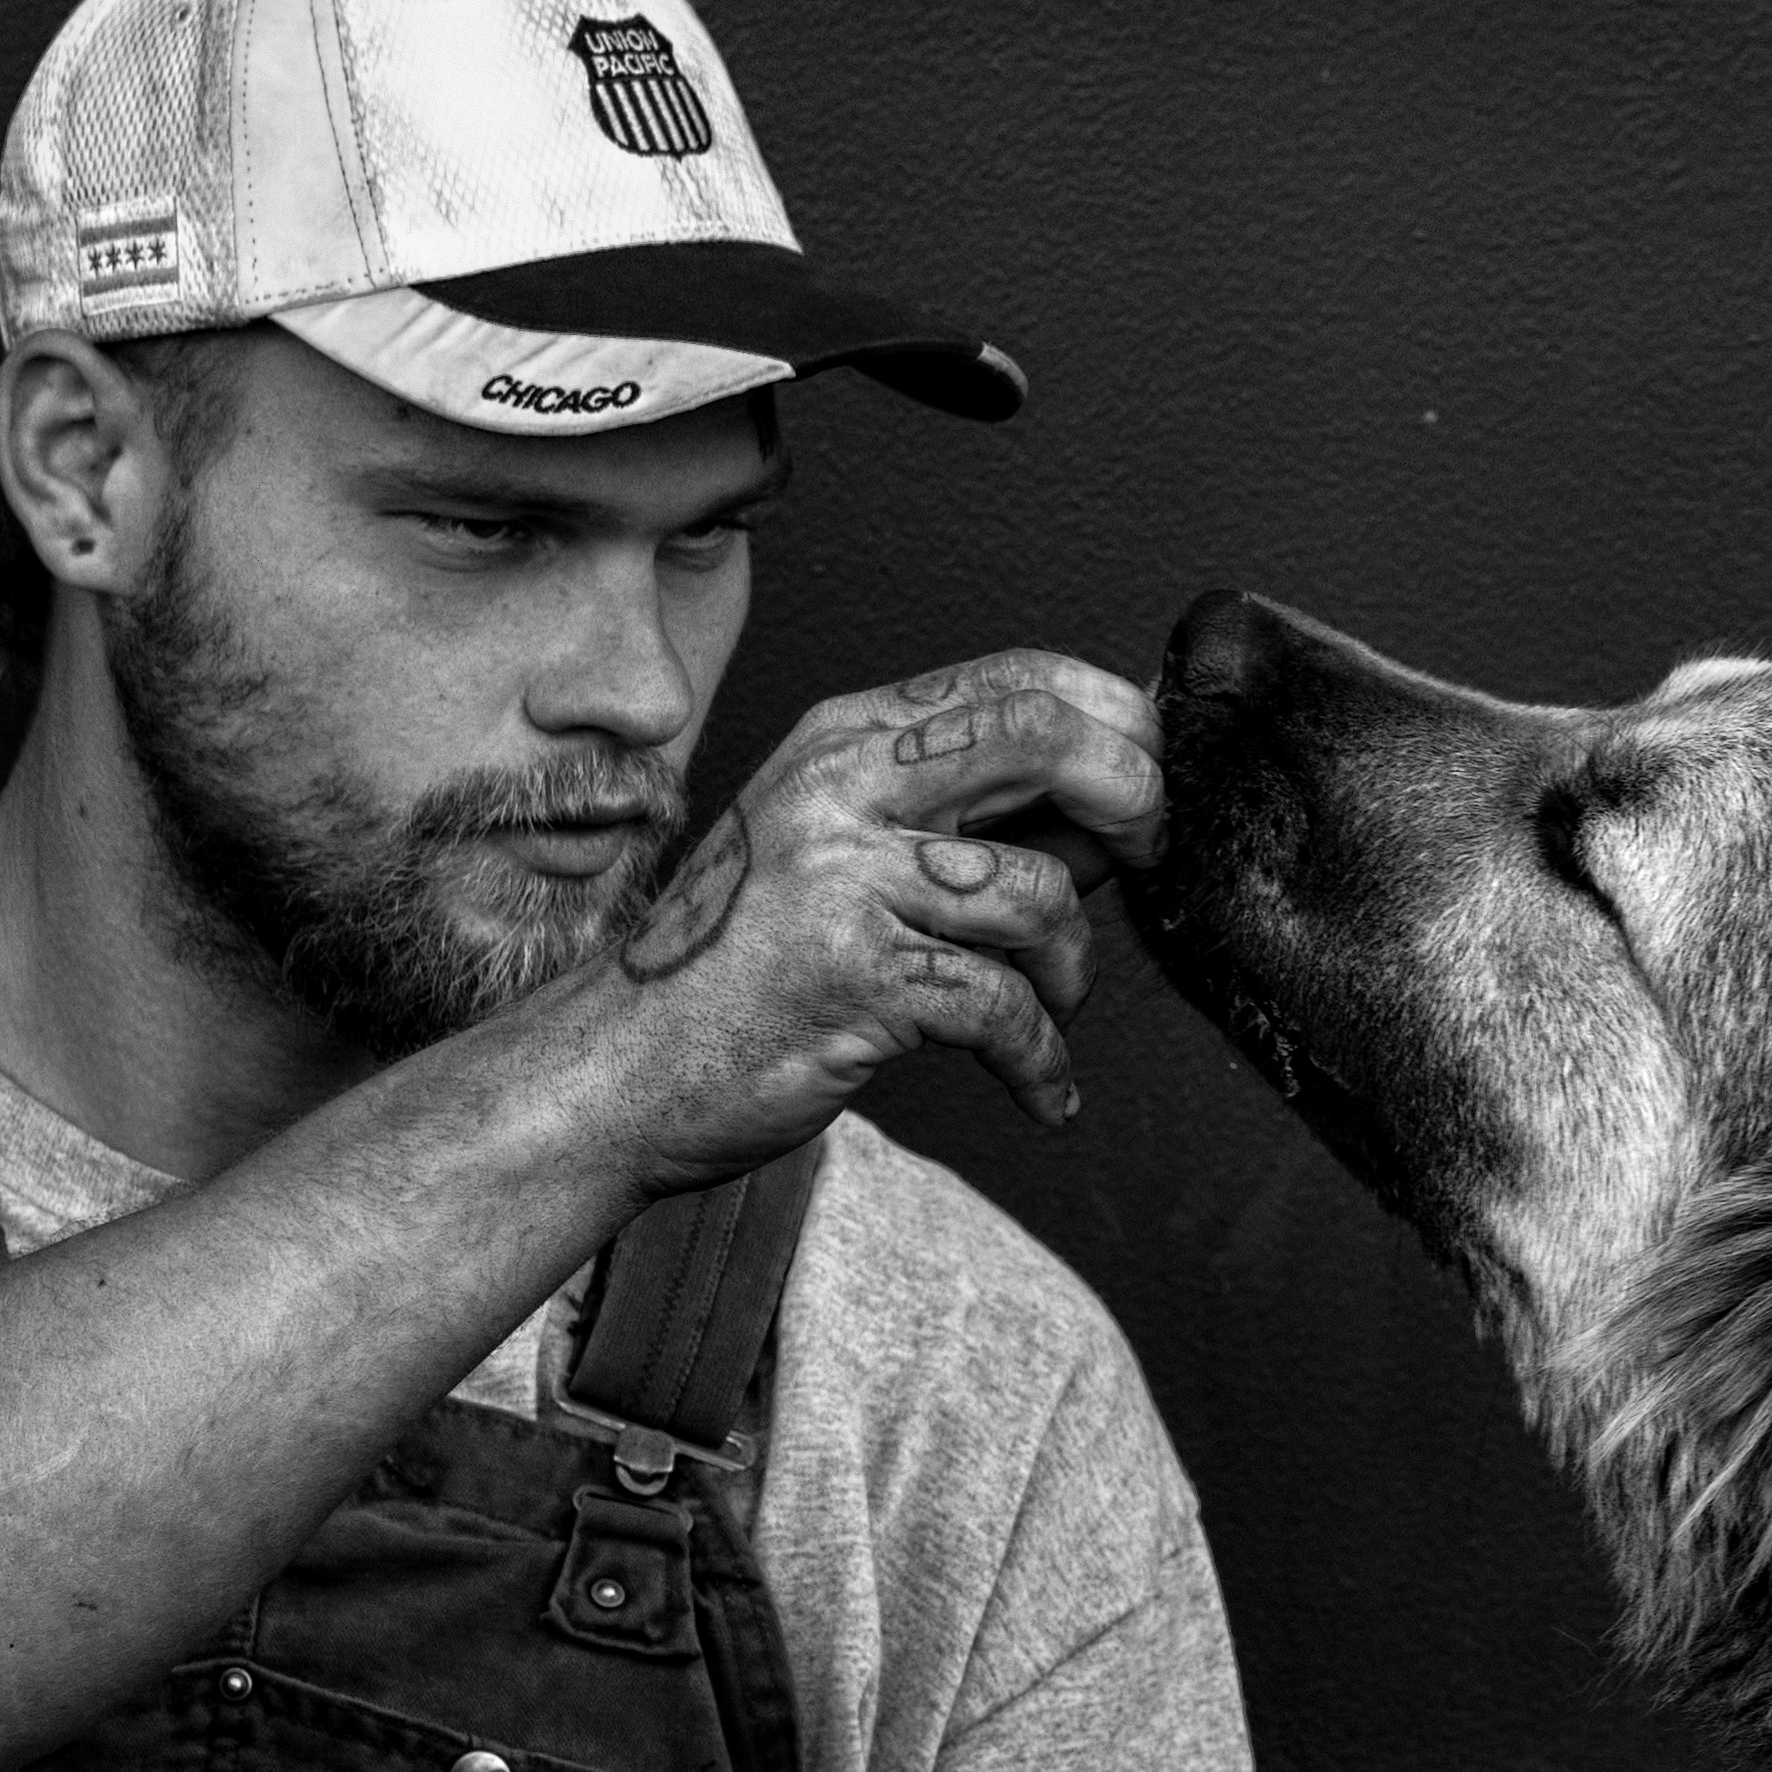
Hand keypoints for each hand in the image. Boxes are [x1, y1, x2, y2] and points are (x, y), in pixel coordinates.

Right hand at [584, 652, 1165, 1171]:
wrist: (617, 1068)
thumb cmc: (732, 969)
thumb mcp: (832, 854)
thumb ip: (954, 821)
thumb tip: (1102, 819)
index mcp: (842, 742)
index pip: (1013, 679)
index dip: (1112, 715)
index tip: (1153, 772)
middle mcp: (840, 789)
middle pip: (1039, 736)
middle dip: (1130, 792)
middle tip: (1151, 853)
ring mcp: (842, 880)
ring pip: (1035, 890)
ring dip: (1073, 966)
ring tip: (1053, 1004)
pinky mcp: (853, 978)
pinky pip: (1002, 1009)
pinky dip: (1043, 1063)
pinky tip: (1044, 1092)